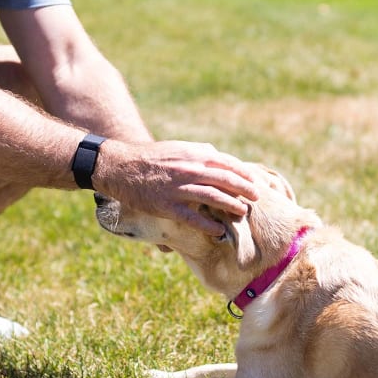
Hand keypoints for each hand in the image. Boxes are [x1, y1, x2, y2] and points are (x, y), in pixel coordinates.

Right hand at [93, 140, 260, 236]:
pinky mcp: (166, 205)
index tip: (254, 181)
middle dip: (244, 189)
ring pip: (212, 197)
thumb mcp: (177, 147)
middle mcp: (188, 170)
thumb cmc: (152, 157)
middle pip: (224, 179)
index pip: (226, 163)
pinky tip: (218, 230)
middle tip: (256, 197)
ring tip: (242, 212)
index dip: (243, 173)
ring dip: (231, 205)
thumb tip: (218, 155)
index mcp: (193, 155)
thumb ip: (199, 152)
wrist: (122, 167)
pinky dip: (207, 224)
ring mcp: (178, 188)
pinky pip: (192, 217)